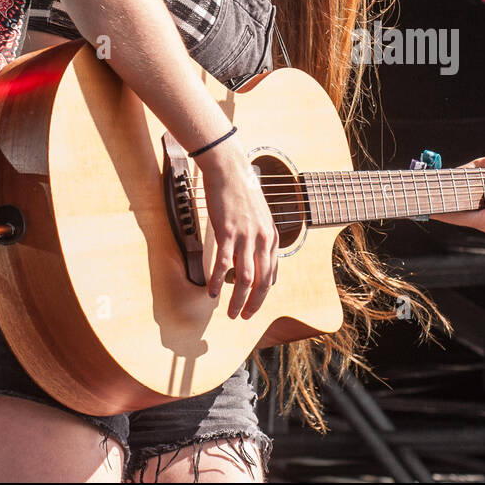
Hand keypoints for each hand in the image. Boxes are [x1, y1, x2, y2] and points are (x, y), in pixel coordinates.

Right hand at [196, 139, 277, 319]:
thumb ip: (258, 236)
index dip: (263, 293)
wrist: (229, 168)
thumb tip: (251, 255)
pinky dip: (219, 281)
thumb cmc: (241, 190)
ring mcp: (246, 236)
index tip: (254, 305)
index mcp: (272, 236)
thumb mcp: (258, 215)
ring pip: (246, 278)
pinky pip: (224, 264)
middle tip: (243, 317)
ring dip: (238, 299)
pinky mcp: (228, 232)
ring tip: (230, 312)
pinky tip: (213, 291)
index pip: (271, 273)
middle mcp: (263, 239)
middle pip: (262, 281)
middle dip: (254, 303)